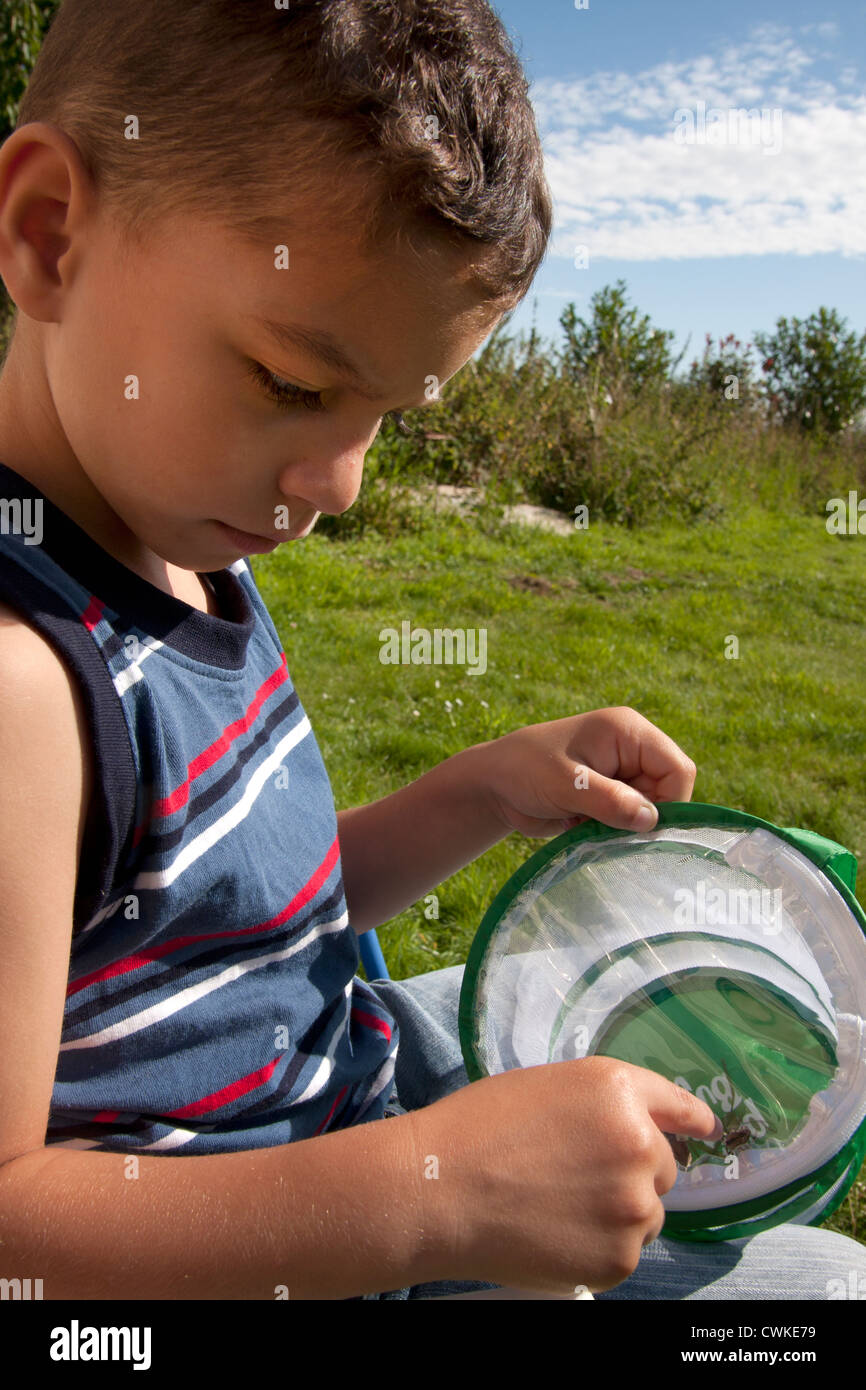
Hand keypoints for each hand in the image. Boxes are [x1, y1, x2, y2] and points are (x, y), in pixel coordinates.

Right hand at [411, 1056, 723, 1294]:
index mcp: (619, 1090)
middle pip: (661, 1167)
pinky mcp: (620, 1256)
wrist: (439, 1188)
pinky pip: (624, 1251)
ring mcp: (633, 1205)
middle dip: (630, 1172)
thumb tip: (637, 1133)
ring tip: (557, 1207)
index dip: (693, 1120)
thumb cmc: (479, 1128)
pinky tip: (555, 1233)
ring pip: (646, 1213)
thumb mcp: (548, 1087)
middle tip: (574, 1177)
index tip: (706, 1129)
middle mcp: (640, 1143)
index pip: (679, 1106)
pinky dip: (598, 1248)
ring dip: (617, 1212)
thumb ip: (603, 1105)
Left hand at [479, 706, 696, 836]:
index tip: (642, 827)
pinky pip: (630, 821)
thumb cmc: (524, 770)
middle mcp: (631, 750)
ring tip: (587, 824)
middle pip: (668, 792)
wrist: (493, 785)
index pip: (677, 768)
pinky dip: (612, 831)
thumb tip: (652, 820)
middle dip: (642, 817)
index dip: (671, 801)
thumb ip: (609, 800)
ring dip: (623, 827)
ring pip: (649, 811)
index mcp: (628, 732)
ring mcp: (622, 774)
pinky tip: (582, 826)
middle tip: (605, 828)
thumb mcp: (565, 784)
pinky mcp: (611, 796)